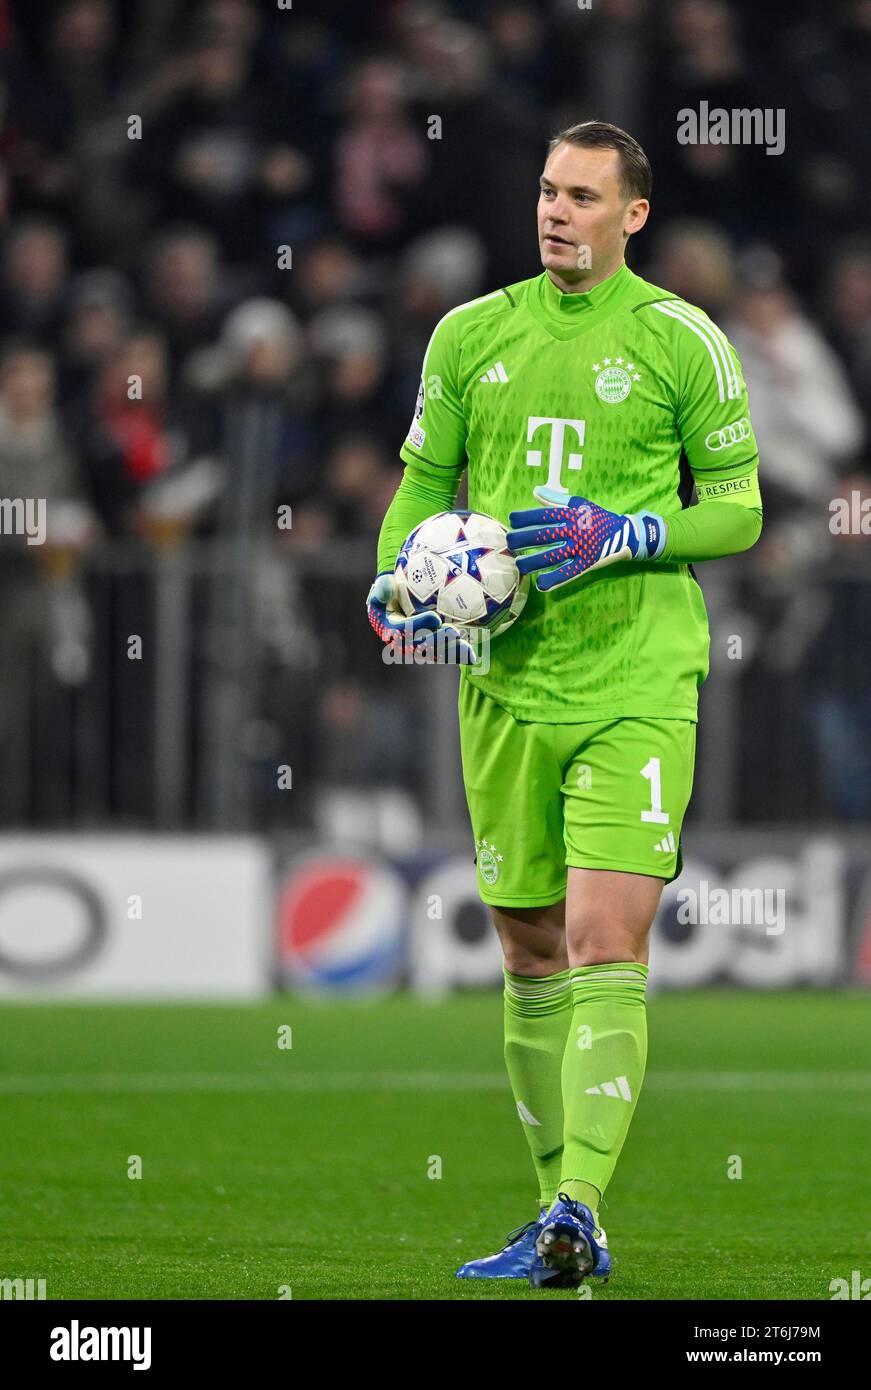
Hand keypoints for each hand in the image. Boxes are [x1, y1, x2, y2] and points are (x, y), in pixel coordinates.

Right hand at [366, 572, 477, 662]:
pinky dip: (457, 657)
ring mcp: (417, 650)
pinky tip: (472, 657)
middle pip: (420, 647)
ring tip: (467, 648)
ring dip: (450, 652)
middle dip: (438, 641)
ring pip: (434, 654)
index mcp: (389, 629)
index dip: (419, 626)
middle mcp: (403, 644)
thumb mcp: (383, 586)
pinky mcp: (430, 652)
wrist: (398, 603)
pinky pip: (444, 655)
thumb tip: (386, 589)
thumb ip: (382, 587)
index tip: (435, 618)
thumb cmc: (391, 591)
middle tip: (454, 632)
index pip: (402, 631)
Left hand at [506, 486, 665, 591]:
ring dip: (533, 562)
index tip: (512, 520)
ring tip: (519, 565)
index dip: (525, 517)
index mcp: (572, 514)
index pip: (544, 515)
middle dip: (523, 539)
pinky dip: (554, 579)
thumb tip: (535, 491)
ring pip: (553, 556)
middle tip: (510, 543)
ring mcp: (580, 548)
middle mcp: (575, 530)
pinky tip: (540, 584)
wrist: (624, 533)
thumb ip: (556, 500)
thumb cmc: (597, 518)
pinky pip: (568, 572)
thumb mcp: (580, 504)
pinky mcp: (587, 563)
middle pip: (544, 535)